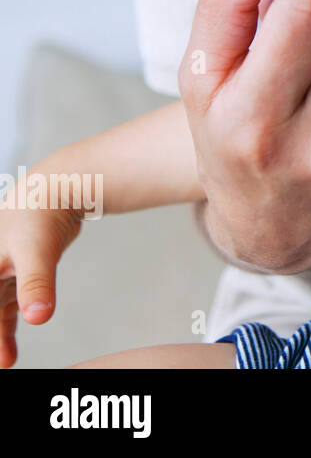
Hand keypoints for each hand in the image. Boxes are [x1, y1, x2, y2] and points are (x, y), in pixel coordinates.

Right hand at [0, 196, 83, 367]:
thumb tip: (38, 317)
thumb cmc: (42, 215)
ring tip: (7, 363)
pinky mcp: (13, 276)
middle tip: (3, 363)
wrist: (60, 191)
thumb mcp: (36, 250)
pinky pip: (4, 310)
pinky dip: (6, 330)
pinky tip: (11, 352)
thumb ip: (36, 283)